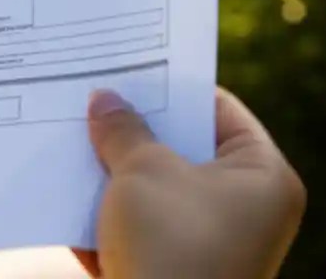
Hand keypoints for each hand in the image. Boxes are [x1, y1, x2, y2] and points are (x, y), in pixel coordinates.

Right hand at [72, 88, 305, 278]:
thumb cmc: (171, 247)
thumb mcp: (143, 173)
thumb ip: (123, 131)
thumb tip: (105, 101)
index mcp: (263, 178)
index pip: (219, 110)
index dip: (172, 87)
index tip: (128, 68)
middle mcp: (246, 211)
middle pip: (182, 150)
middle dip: (133, 130)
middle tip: (92, 99)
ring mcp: (210, 246)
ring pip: (153, 191)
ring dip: (112, 173)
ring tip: (68, 140)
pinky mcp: (173, 273)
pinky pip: (137, 230)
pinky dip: (105, 216)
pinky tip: (62, 193)